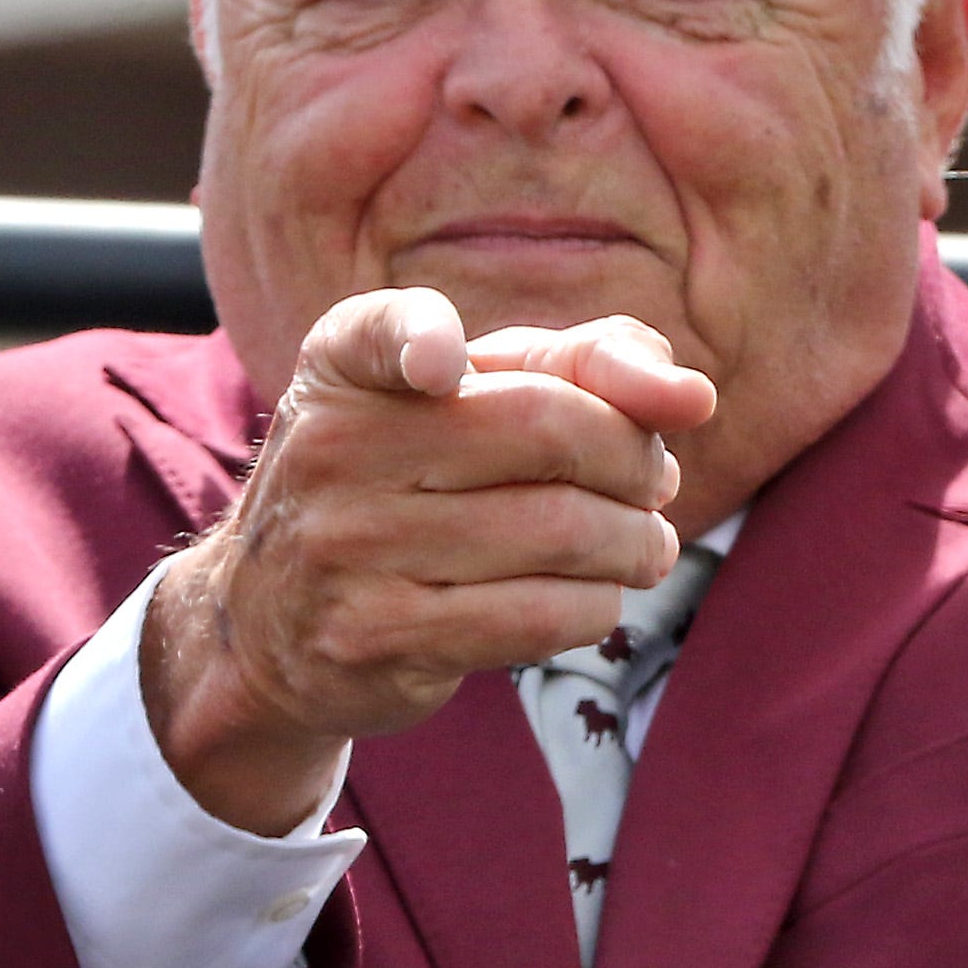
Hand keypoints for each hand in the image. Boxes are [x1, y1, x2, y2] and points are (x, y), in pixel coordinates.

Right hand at [144, 289, 717, 833]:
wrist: (274, 625)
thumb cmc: (404, 486)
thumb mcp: (463, 400)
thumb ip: (580, 363)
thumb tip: (693, 395)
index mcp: (345, 365)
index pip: (388, 329)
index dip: (424, 338)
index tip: (444, 367)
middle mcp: (332, 449)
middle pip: (550, 428)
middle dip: (636, 459)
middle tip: (654, 482)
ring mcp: (348, 550)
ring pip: (562, 530)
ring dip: (636, 543)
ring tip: (642, 546)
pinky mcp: (376, 639)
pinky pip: (539, 616)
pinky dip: (597, 606)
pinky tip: (594, 599)